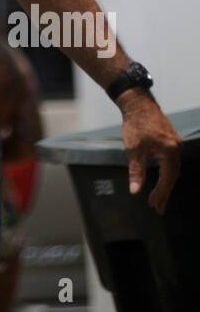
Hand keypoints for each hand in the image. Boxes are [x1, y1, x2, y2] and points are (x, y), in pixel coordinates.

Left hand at [120, 93, 181, 213]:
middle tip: (157, 208)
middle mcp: (177, 148)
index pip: (167, 179)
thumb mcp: (133, 150)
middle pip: (173, 176)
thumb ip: (136, 172)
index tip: (154, 206)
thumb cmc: (135, 125)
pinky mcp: (172, 140)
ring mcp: (176, 144)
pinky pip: (172, 162)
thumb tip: (135, 191)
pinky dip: (167, 173)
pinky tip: (161, 180)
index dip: (160, 193)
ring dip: (166, 184)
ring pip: (173, 169)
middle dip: (164, 193)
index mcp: (170, 151)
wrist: (138, 103)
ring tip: (157, 198)